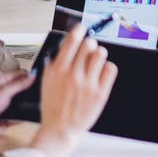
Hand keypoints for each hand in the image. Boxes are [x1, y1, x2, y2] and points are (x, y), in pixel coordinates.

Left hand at [0, 71, 33, 140]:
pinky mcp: (10, 116)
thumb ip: (20, 84)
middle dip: (29, 89)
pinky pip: (22, 114)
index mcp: (0, 83)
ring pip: (22, 101)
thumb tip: (33, 75)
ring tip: (38, 100)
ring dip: (27, 102)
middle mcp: (3, 93)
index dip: (26, 74)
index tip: (38, 74)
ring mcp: (7, 105)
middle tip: (40, 87)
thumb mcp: (4, 91)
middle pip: (20, 87)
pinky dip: (25, 114)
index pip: (16, 74)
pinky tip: (31, 113)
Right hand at [31, 25, 116, 156]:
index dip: (78, 31)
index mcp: (58, 70)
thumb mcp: (46, 83)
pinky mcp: (101, 92)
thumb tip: (62, 48)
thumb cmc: (53, 107)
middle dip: (90, 45)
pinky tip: (102, 73)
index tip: (81, 28)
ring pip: (101, 54)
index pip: (71, 42)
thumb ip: (54, 65)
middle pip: (89, 45)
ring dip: (99, 54)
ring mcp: (88, 83)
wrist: (60, 129)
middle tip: (89, 50)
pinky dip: (107, 68)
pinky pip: (110, 69)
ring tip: (96, 61)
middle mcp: (73, 74)